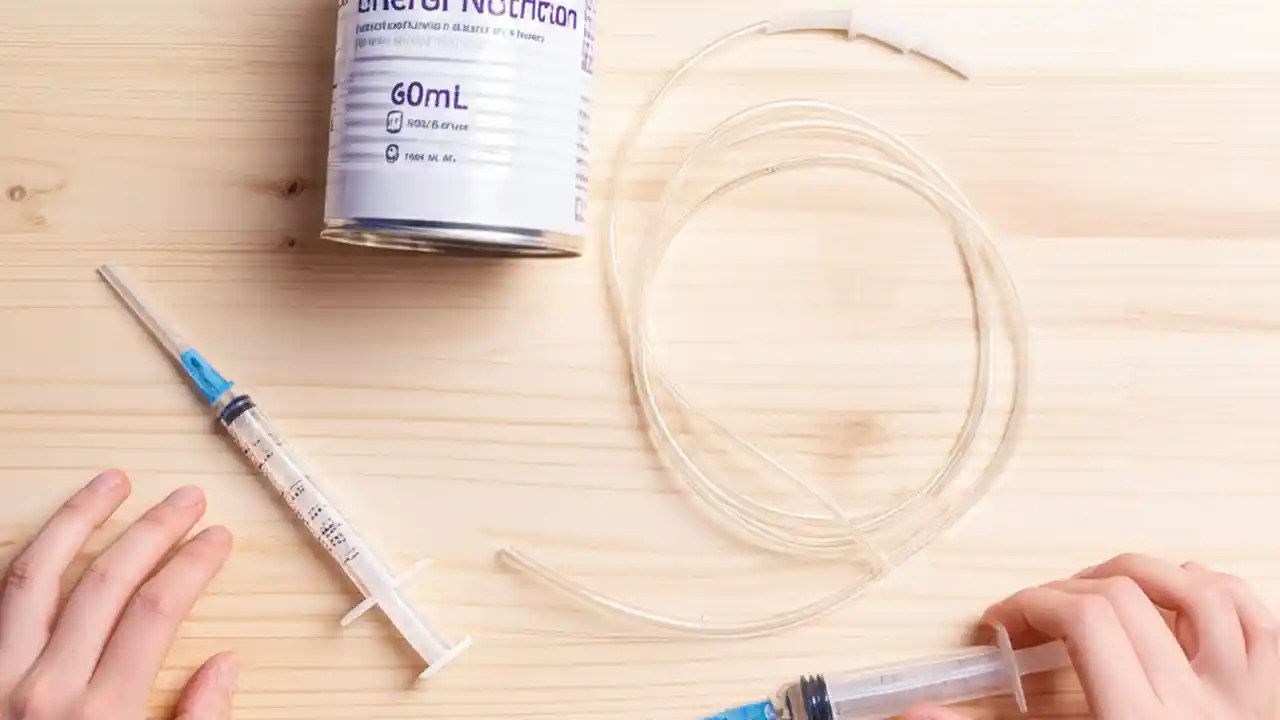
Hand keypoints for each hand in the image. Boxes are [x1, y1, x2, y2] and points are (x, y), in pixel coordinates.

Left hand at [0, 471, 234, 719]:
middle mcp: (47, 687)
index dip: (192, 565)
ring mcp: (0, 678)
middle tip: (186, 499)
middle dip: (154, 530)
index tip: (216, 538)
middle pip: (106, 582)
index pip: (156, 611)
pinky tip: (50, 535)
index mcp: (105, 713)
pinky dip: (26, 559)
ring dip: (78, 519)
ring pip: (36, 577)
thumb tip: (223, 666)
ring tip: (112, 483)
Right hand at [904, 554, 1277, 718]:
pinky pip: (1258, 616)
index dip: (1032, 603)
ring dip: (1145, 574)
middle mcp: (1199, 704)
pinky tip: (1183, 596)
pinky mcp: (1278, 697)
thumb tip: (913, 711)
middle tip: (1039, 614)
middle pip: (1125, 596)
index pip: (1085, 621)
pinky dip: (1218, 590)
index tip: (1005, 621)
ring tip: (1104, 590)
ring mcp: (1249, 697)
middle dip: (1067, 589)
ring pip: (1201, 590)